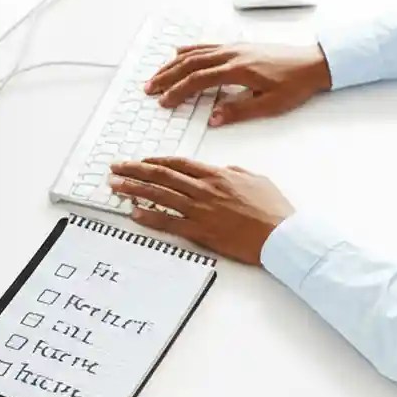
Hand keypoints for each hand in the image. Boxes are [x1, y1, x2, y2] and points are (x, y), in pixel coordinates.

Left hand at [109, 157, 295, 264]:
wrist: (281, 235)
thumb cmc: (273, 209)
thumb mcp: (256, 180)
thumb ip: (236, 172)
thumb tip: (224, 170)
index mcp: (217, 175)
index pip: (179, 163)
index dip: (156, 160)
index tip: (141, 161)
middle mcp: (204, 189)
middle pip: (162, 175)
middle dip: (135, 170)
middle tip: (116, 168)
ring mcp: (200, 210)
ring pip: (160, 195)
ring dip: (134, 189)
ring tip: (115, 186)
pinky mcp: (200, 231)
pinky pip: (168, 222)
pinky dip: (148, 216)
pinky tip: (133, 212)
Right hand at [144, 43, 332, 126]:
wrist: (313, 63)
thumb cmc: (294, 85)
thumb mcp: (270, 104)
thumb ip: (239, 110)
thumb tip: (214, 118)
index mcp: (237, 70)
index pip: (198, 80)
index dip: (178, 91)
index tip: (163, 102)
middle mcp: (232, 54)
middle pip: (190, 63)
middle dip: (167, 76)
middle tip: (149, 89)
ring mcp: (233, 48)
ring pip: (195, 53)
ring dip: (173, 64)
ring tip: (157, 75)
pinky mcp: (238, 46)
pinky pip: (207, 45)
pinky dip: (189, 49)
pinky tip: (178, 52)